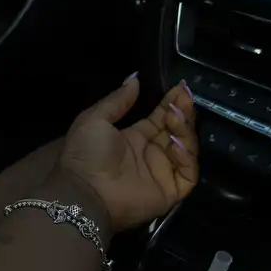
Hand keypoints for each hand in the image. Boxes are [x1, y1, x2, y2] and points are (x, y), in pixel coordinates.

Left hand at [60, 76, 197, 231]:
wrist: (83, 191)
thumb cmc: (85, 154)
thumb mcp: (95, 119)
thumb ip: (118, 100)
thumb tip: (135, 78)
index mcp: (134, 138)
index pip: (161, 118)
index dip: (172, 103)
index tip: (182, 87)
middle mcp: (151, 155)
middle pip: (177, 131)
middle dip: (183, 113)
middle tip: (184, 97)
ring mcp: (162, 174)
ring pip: (186, 149)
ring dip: (185, 130)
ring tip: (175, 117)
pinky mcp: (170, 192)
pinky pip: (188, 173)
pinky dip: (186, 157)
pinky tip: (175, 143)